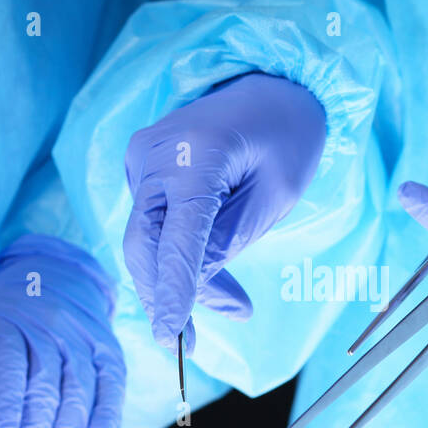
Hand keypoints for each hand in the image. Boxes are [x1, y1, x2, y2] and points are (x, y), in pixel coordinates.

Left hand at [0, 234, 124, 427]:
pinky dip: (109, 412)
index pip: (7, 360)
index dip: (7, 397)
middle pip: (44, 384)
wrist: (53, 274)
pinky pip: (112, 381)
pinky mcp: (106, 348)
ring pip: (78, 388)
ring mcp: (81, 336)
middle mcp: (48, 326)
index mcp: (3, 321)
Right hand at [123, 72, 325, 350]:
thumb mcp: (274, 197)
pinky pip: (152, 223)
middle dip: (168, 297)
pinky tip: (211, 267)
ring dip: (176, 280)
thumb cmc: (286, 138)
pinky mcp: (142, 167)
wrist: (272, 85)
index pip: (176, 239)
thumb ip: (229, 242)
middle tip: (197, 342)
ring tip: (232, 302)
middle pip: (145, 246)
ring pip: (147, 240)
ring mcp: (141, 157)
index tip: (172, 338)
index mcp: (195, 155)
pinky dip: (175, 253)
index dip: (173, 293)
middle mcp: (154, 154)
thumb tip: (195, 290)